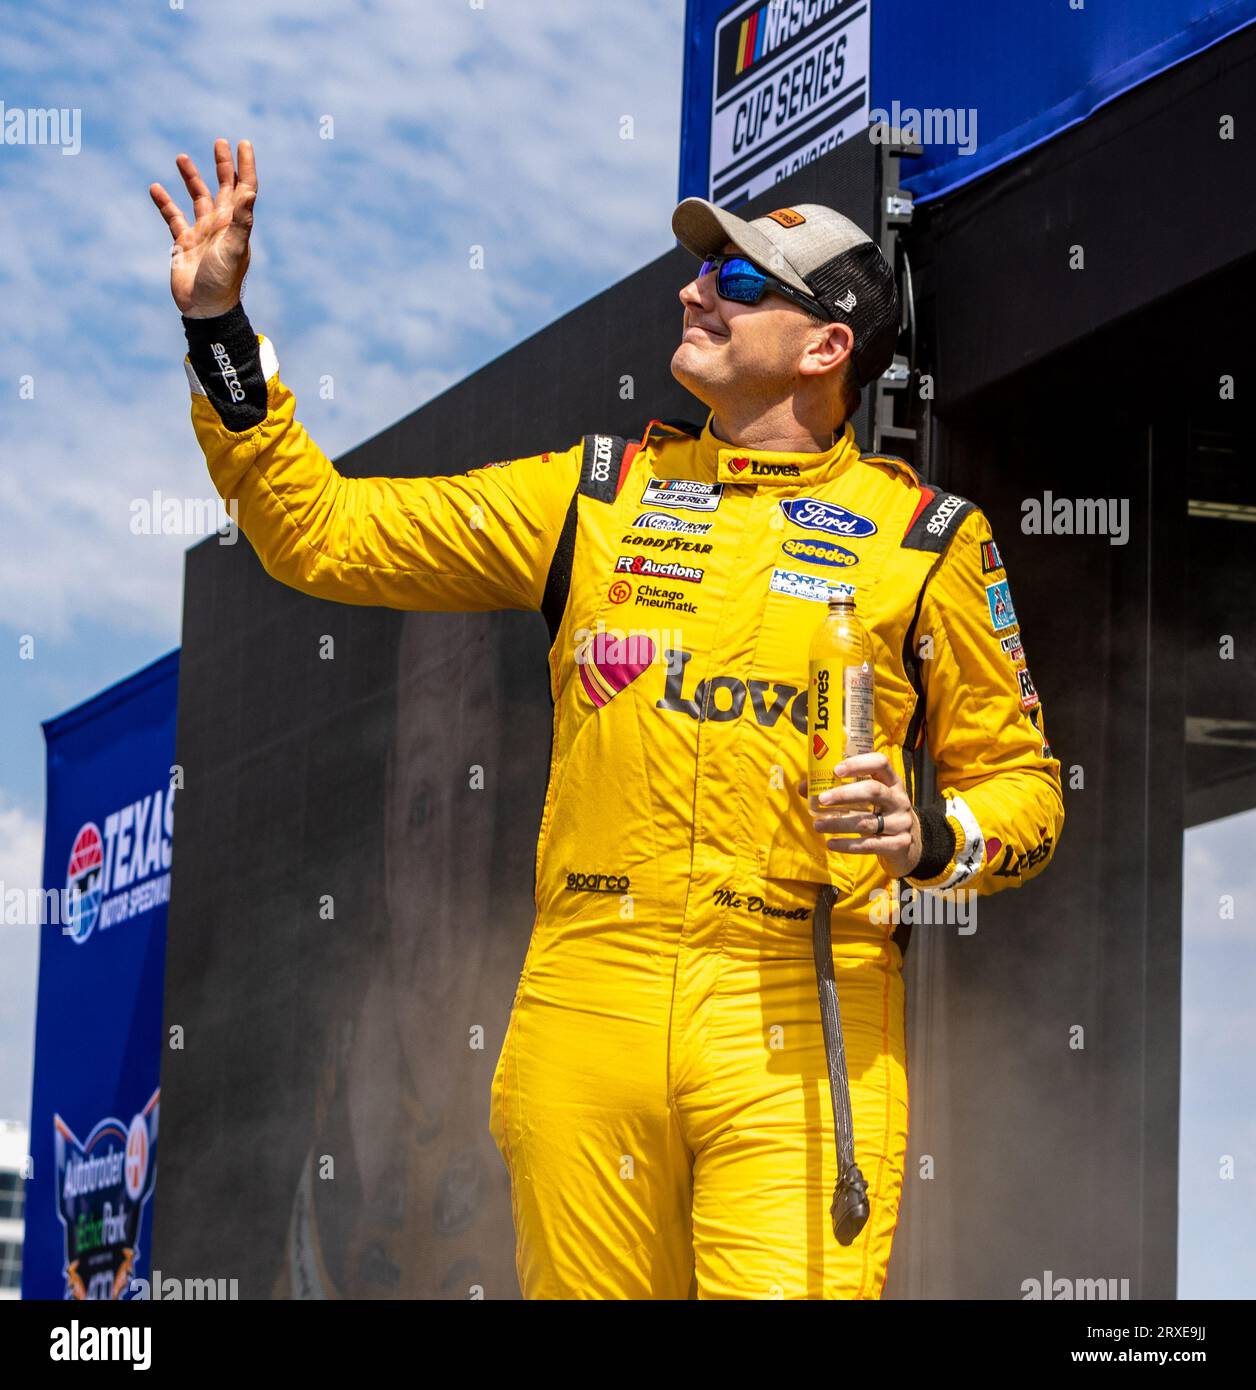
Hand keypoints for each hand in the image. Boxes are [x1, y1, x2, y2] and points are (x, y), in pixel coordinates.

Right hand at [149, 138, 256, 317]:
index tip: (243, 143)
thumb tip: (250, 191)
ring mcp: (203, 233)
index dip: (245, 166)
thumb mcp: (234, 249)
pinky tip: (155, 188)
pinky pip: (173, 217)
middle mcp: (222, 226)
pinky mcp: (184, 243)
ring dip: (191, 178)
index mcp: (236, 224)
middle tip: (220, 142)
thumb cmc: (222, 281)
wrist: (205, 309)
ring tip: (182, 157)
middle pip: (224, 188)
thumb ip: (242, 221)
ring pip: (197, 198)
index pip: (244, 188)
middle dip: (223, 166)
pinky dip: (165, 203)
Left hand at [796, 752, 922, 877]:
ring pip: (867, 822)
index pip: (880, 763)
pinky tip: (831, 844)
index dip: (859, 763)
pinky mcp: (900, 844)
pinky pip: (870, 845)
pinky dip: (848, 845)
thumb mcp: (867, 798)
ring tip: (818, 825)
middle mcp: (898, 799)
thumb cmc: (879, 813)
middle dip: (845, 794)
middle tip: (822, 799)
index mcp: (891, 781)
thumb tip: (804, 787)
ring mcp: (901, 822)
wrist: (908, 844)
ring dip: (839, 824)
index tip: (836, 769)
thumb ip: (839, 789)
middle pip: (873, 791)